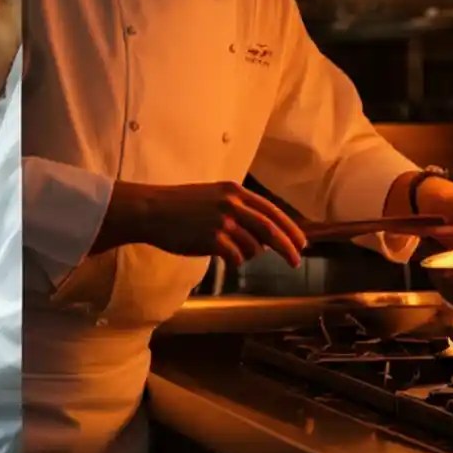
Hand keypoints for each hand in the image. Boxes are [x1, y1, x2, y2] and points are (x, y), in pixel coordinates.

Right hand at [101, 181, 306, 267]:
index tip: (301, 242)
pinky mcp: (213, 239)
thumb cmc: (179, 206)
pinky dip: (234, 261)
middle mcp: (232, 204)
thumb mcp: (212, 197)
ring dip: (247, 254)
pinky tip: (224, 259)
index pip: (272, 211)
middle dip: (287, 247)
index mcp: (234, 191)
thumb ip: (237, 209)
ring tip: (230, 251)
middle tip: (296, 261)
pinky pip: (236, 257)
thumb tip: (263, 234)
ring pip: (252, 247)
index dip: (290, 229)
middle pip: (271, 230)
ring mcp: (223, 221)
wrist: (151, 211)